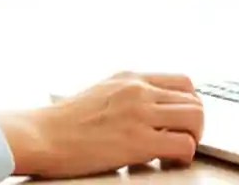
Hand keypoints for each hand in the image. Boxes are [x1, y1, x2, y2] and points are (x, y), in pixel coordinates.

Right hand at [0, 71, 204, 178]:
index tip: (182, 120)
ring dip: (193, 138)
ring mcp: (139, 114)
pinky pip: (183, 144)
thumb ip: (127, 95)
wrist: (42, 135)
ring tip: (177, 152)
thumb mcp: (101, 92)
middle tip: (182, 140)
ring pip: (195, 118)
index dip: (190, 103)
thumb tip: (149, 110)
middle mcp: (139, 90)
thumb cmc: (64, 121)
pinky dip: (184, 155)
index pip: (183, 82)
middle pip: (194, 100)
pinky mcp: (138, 141)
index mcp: (131, 77)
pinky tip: (168, 162)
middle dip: (195, 124)